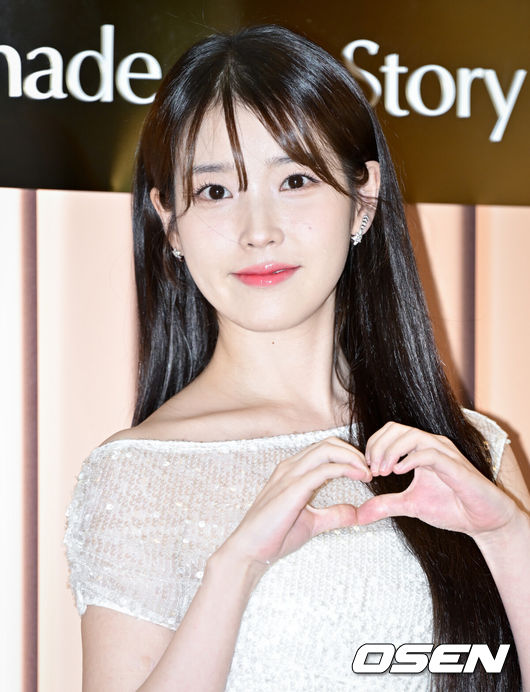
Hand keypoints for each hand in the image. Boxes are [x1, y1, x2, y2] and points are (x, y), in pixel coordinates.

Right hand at [222, 437, 371, 569]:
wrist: (250, 551)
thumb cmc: (274, 537)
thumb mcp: (311, 523)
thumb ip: (333, 515)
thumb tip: (356, 514)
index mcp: (292, 471)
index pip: (324, 449)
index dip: (348, 456)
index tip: (365, 472)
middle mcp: (290, 467)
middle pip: (328, 443)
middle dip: (353, 453)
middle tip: (370, 470)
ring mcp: (290, 475)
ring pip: (327, 450)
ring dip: (352, 458)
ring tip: (367, 473)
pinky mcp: (292, 488)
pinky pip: (324, 470)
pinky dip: (345, 469)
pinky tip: (358, 478)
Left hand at [356, 422, 518, 538]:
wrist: (484, 521)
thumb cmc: (452, 507)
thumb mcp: (410, 505)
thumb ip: (386, 505)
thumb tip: (360, 514)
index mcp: (421, 448)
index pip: (391, 431)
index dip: (374, 444)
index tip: (367, 467)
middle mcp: (433, 445)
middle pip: (397, 428)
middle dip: (378, 446)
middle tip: (373, 469)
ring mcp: (445, 453)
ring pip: (412, 436)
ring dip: (391, 451)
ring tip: (383, 472)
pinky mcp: (456, 467)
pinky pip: (430, 453)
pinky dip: (410, 459)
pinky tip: (398, 472)